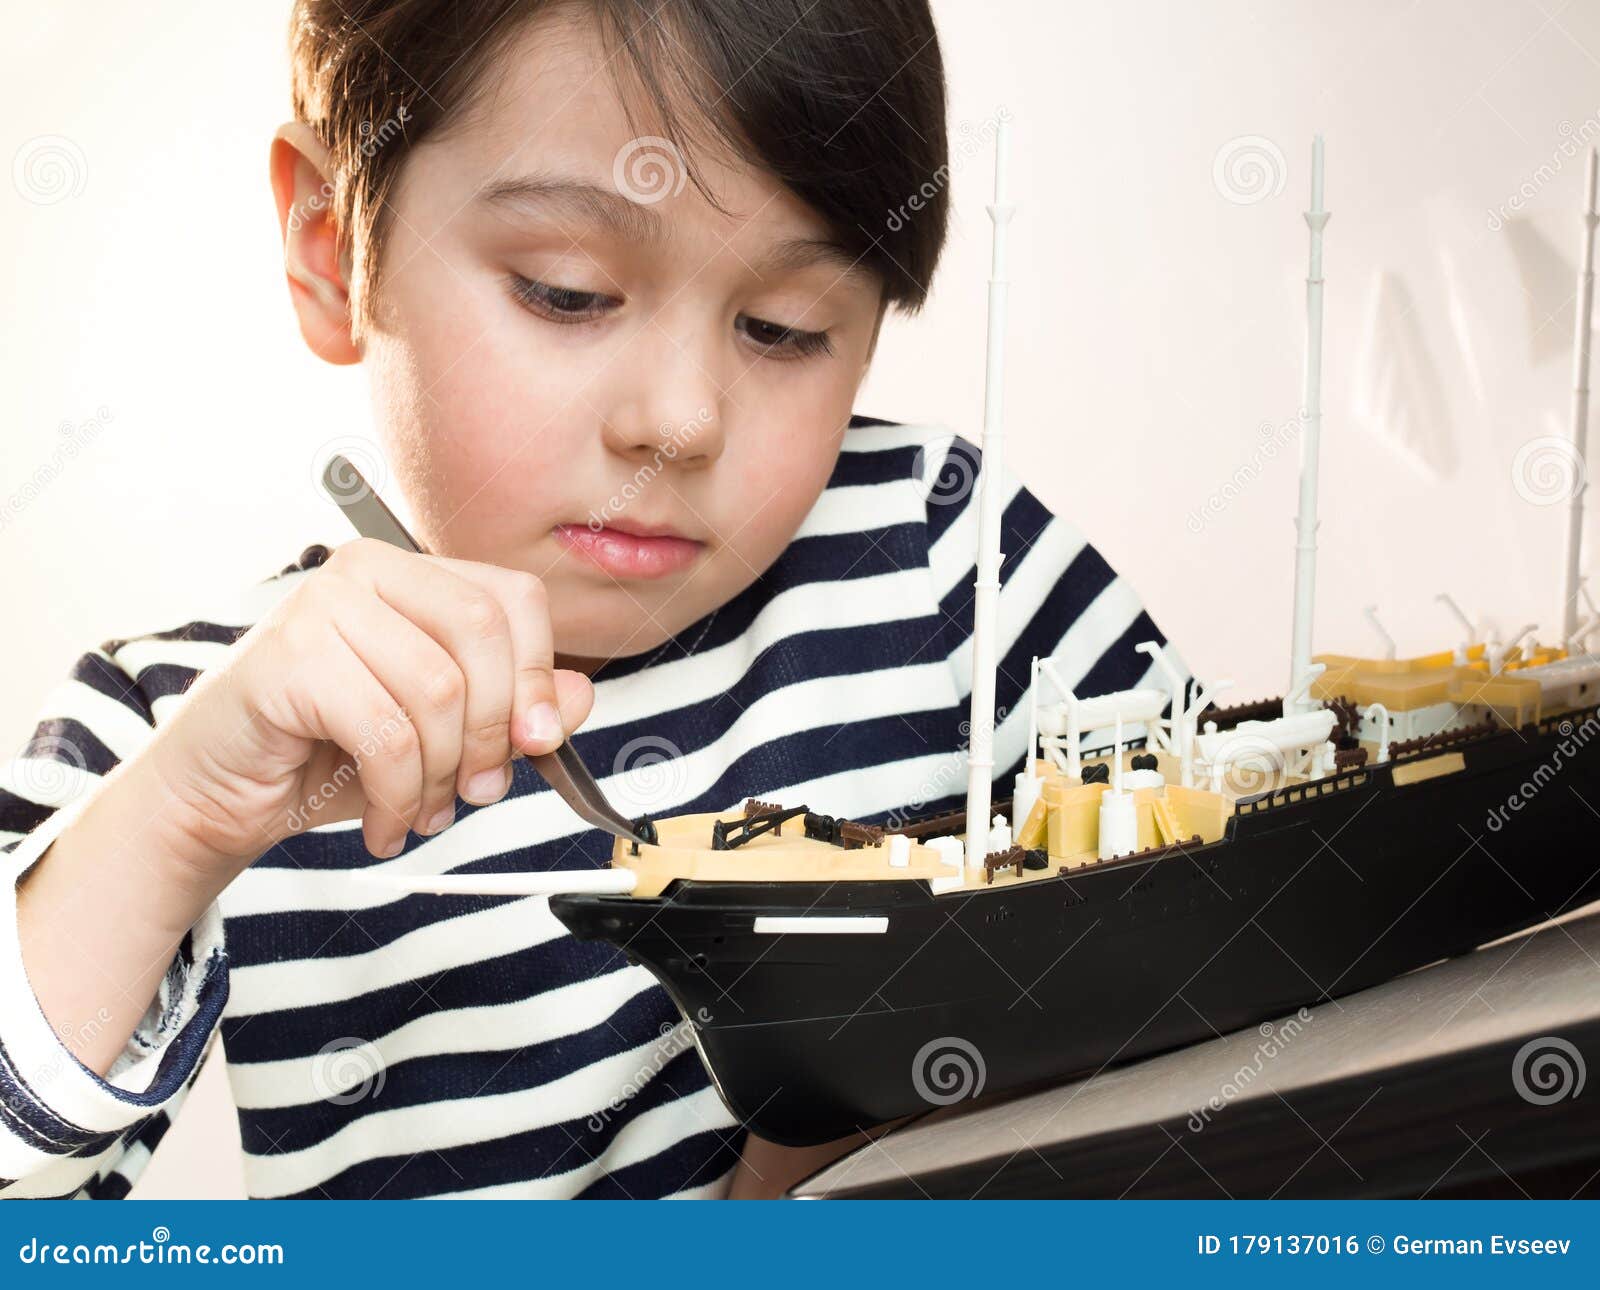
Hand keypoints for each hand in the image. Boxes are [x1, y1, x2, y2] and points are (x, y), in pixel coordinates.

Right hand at [140, 538, 594, 881]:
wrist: (219, 793)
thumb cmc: (331, 756)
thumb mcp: (444, 734)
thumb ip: (513, 708)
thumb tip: (576, 697)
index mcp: (411, 573)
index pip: (513, 598)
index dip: (537, 674)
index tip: (539, 742)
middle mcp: (365, 570)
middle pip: (483, 631)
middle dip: (495, 728)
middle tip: (479, 791)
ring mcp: (320, 605)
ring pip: (438, 690)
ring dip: (442, 775)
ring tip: (420, 812)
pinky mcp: (287, 657)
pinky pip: (387, 733)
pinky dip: (398, 795)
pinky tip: (385, 823)